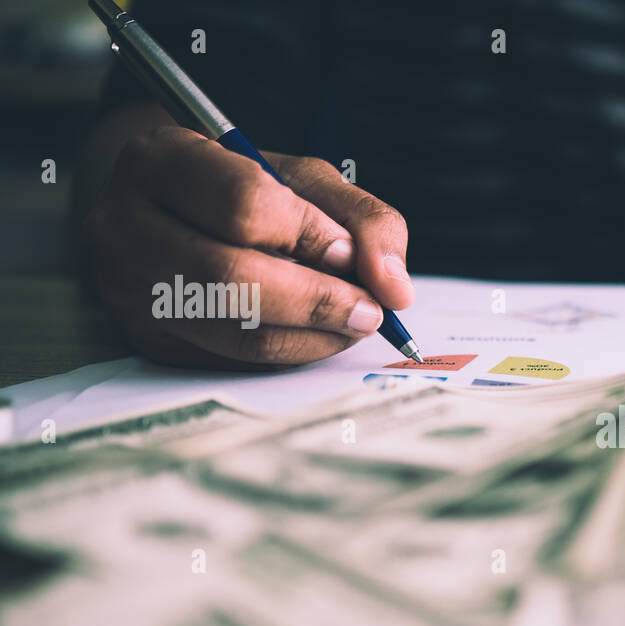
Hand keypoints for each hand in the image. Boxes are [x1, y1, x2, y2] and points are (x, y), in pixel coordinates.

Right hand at [82, 125, 414, 368]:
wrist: (167, 211)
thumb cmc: (243, 187)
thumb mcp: (303, 179)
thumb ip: (362, 220)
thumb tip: (395, 288)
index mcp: (160, 161)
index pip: (243, 206)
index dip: (309, 234)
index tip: (348, 252)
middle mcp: (125, 226)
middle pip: (234, 279)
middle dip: (320, 300)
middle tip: (371, 311)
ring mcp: (129, 291)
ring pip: (238, 333)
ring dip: (315, 336)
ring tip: (354, 322)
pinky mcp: (150, 341)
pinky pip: (237, 361)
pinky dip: (292, 352)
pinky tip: (316, 335)